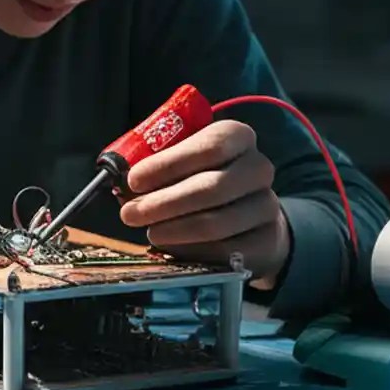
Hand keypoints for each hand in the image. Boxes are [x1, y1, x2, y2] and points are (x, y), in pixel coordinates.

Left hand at [118, 120, 290, 284]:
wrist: (249, 213)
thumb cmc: (202, 177)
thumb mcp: (182, 161)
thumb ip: (156, 166)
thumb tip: (122, 187)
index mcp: (237, 137)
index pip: (208, 147)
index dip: (168, 164)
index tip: (133, 180)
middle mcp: (258, 168)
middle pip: (211, 188)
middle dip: (163, 203)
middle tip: (129, 214)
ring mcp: (267, 206)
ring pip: (216, 223)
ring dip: (174, 230)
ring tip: (150, 233)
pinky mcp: (266, 241)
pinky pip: (225, 252)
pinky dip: (192, 252)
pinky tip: (172, 249)